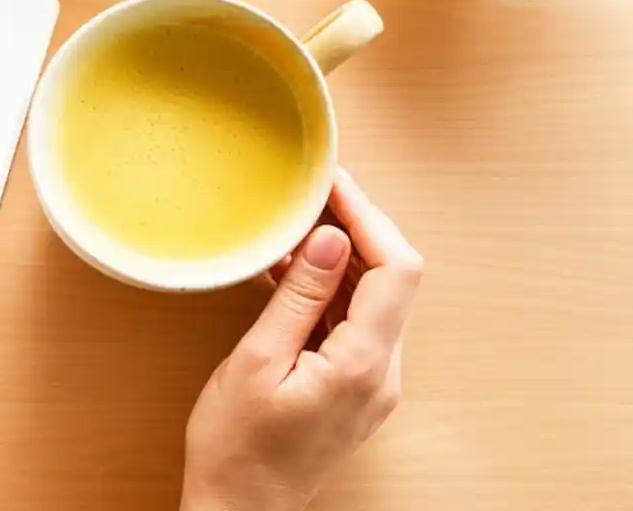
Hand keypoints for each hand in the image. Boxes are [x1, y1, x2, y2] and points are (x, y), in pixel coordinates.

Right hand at [181, 170, 423, 510]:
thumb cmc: (236, 447)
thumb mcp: (256, 361)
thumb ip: (299, 296)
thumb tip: (331, 237)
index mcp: (362, 365)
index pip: (397, 269)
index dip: (369, 217)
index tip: (332, 185)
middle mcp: (383, 374)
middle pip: (393, 278)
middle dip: (356, 228)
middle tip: (309, 197)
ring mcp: (373, 383)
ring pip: (375, 299)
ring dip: (341, 258)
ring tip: (291, 229)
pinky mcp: (356, 388)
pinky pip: (356, 324)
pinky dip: (331, 291)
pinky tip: (291, 273)